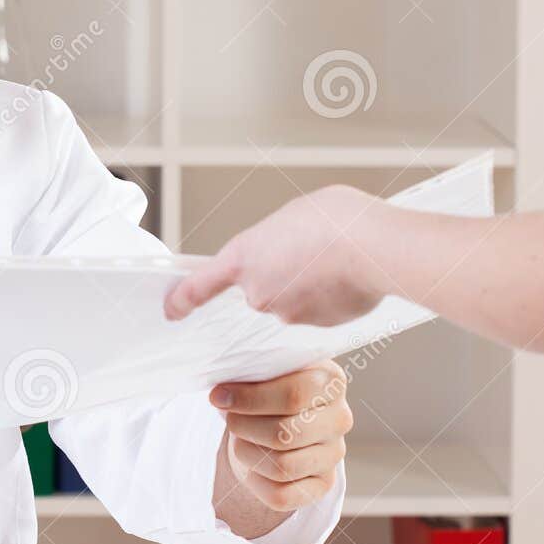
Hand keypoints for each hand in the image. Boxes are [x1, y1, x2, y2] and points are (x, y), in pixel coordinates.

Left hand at [165, 186, 391, 325]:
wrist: (372, 247)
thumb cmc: (335, 220)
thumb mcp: (291, 216)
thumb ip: (277, 241)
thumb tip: (289, 259)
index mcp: (243, 257)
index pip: (199, 286)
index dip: (182, 299)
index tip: (171, 309)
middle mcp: (258, 291)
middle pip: (261, 287)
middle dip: (281, 273)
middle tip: (310, 250)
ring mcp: (287, 312)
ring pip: (292, 299)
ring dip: (308, 284)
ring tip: (334, 260)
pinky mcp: (317, 326)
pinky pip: (317, 311)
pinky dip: (329, 297)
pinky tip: (347, 276)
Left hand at [213, 361, 351, 513]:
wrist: (281, 421)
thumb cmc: (269, 391)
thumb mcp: (264, 373)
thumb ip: (248, 376)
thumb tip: (222, 396)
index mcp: (330, 382)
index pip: (294, 395)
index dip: (249, 398)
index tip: (219, 397)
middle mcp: (340, 419)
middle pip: (284, 433)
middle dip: (243, 427)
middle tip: (230, 419)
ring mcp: (334, 454)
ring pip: (282, 466)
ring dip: (247, 453)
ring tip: (240, 439)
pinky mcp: (323, 484)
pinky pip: (281, 495)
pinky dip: (255, 482)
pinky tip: (250, 465)